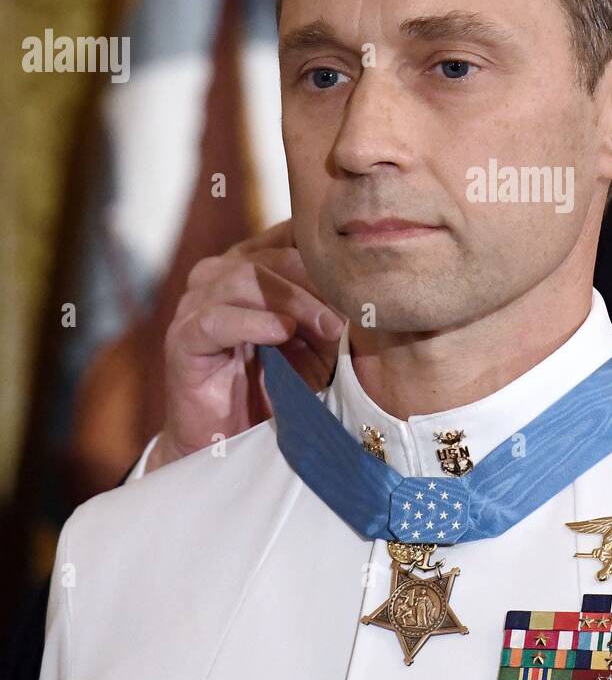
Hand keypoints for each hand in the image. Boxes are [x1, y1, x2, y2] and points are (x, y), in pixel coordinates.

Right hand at [146, 221, 344, 471]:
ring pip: (243, 278)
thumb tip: (360, 289)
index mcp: (247, 266)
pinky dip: (254, 322)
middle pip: (270, 257)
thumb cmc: (278, 386)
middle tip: (345, 316)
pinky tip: (282, 333)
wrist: (234, 441)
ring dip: (292, 302)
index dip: (322, 257)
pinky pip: (216, 319)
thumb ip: (328, 310)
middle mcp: (217, 276)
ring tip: (324, 329)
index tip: (358, 284)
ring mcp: (195, 305)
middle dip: (313, 284)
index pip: (286, 238)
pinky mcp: (183, 339)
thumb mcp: (315, 343)